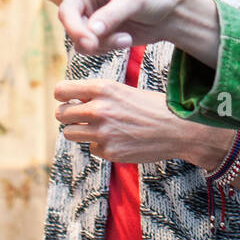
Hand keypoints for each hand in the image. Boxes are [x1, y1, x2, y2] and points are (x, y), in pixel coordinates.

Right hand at [0, 0, 218, 59]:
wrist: (168, 14)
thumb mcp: (135, 1)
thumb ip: (110, 16)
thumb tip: (90, 34)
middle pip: (64, 16)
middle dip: (78, 31)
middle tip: (95, 42)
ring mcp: (86, 14)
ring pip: (75, 36)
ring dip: (97, 43)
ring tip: (123, 38)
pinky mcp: (94, 32)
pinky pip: (88, 46)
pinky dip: (106, 48)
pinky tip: (125, 41)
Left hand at [54, 78, 225, 164]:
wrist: (178, 128)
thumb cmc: (152, 106)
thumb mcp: (124, 91)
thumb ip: (98, 95)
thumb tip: (72, 101)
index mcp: (103, 88)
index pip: (61, 90)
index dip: (62, 95)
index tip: (68, 99)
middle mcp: (98, 109)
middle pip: (61, 114)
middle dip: (68, 116)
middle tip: (80, 117)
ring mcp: (102, 132)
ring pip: (69, 133)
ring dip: (79, 131)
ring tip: (98, 128)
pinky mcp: (109, 152)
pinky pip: (92, 148)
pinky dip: (100, 146)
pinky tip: (119, 139)